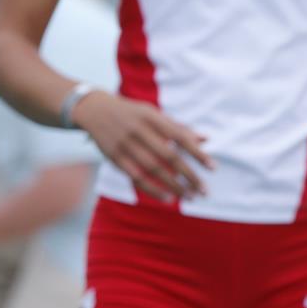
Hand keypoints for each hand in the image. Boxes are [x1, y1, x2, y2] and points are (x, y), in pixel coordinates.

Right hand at [71, 92, 212, 202]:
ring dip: (174, 186)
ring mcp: (124, 144)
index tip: (212, 168)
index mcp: (151, 117)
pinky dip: (152, 189)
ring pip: (153, 169)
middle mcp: (138, 130)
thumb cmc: (131, 113)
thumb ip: (178, 127)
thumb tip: (206, 139)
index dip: (197, 153)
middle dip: (188, 175)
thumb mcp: (153, 113)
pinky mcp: (113, 157)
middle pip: (168, 156)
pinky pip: (135, 177)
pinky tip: (168, 198)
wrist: (93, 109)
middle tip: (204, 190)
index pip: (180, 137)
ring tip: (190, 197)